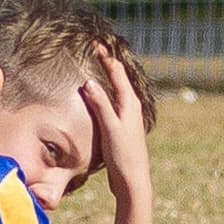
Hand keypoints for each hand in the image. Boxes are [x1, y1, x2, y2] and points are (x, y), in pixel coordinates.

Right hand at [80, 61, 154, 205]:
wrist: (133, 180)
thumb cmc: (124, 155)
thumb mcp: (110, 128)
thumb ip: (100, 105)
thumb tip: (90, 82)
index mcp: (129, 103)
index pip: (117, 72)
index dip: (106, 57)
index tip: (96, 42)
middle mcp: (131, 107)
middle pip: (120, 77)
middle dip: (109, 62)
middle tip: (97, 48)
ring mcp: (128, 117)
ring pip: (119, 89)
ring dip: (109, 76)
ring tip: (100, 65)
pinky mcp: (123, 127)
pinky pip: (115, 102)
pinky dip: (107, 92)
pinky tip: (101, 97)